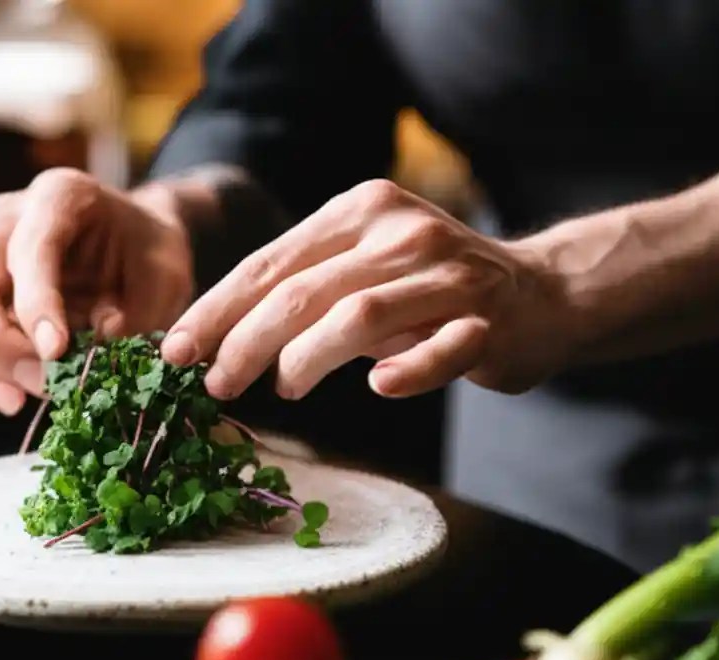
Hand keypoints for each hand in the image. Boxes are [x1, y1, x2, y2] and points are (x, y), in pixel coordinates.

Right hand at [0, 168, 194, 417]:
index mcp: (59, 196)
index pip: (31, 249)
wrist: (131, 243)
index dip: (37, 304)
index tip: (56, 353)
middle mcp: (1, 219)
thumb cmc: (147, 255)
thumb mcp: (166, 276)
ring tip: (15, 402)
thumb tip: (94, 352)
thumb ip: (139, 312)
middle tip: (44, 387)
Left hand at [160, 179, 573, 399]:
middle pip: (301, 290)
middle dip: (244, 342)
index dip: (216, 309)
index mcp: (360, 210)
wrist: (542, 292)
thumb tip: (213, 341)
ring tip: (283, 390)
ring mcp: (449, 275)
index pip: (270, 261)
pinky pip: (440, 349)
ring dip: (306, 359)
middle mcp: (401, 232)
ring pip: (358, 316)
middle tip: (216, 384)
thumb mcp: (362, 267)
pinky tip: (377, 387)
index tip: (176, 350)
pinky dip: (406, 369)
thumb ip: (301, 291)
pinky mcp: (488, 323)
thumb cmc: (428, 288)